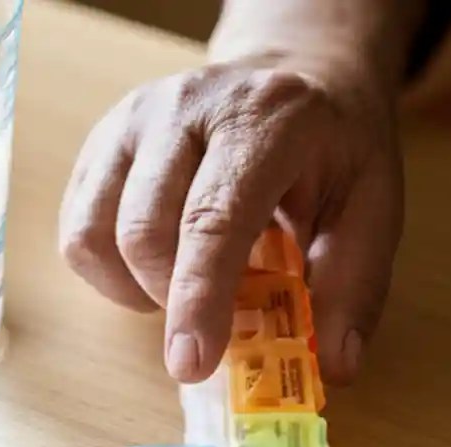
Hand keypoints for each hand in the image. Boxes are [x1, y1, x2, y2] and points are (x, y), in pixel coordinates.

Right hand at [58, 54, 402, 384]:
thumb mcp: (374, 206)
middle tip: (214, 318)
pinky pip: (77, 228)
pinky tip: (155, 264)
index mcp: (263, 118)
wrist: (291, 75)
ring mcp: (132, 118)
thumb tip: (334, 367)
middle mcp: (185, 106)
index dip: (198, 298)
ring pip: (94, 233)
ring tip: (181, 286)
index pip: (212, 219)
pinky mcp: (100, 139)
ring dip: (133, 287)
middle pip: (143, 232)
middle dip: (171, 301)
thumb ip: (355, 285)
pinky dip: (108, 271)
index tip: (190, 364)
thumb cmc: (332, 150)